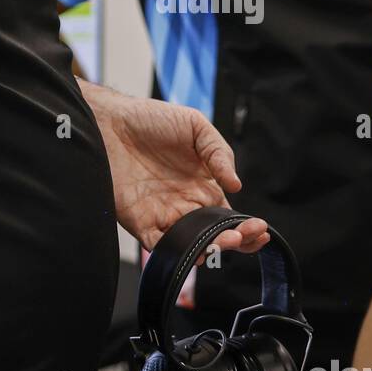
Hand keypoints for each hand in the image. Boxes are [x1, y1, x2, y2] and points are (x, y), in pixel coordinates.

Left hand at [78, 79, 268, 254]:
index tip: (260, 229)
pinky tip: (190, 247)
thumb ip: (218, 153)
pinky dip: (175, 251)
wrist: (110, 120)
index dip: (248, 228)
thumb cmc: (152, 119)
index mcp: (204, 186)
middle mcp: (186, 204)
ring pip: (193, 245)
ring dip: (210, 250)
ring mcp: (164, 214)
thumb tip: (236, 185)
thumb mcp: (195, 126)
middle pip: (216, 236)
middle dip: (235, 242)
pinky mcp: (140, 220)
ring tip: (221, 241)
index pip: (231, 216)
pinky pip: (160, 244)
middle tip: (241, 236)